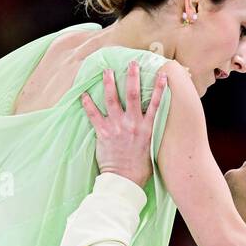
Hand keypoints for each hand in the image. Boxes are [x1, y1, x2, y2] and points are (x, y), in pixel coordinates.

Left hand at [81, 59, 167, 189]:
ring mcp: (117, 127)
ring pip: (112, 99)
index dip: (159, 88)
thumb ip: (149, 135)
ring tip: (106, 71)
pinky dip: (88, 104)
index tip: (162, 74)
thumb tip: (150, 128)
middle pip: (132, 94)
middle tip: (131, 63)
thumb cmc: (139, 169)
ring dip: (109, 83)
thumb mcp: (150, 149)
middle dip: (132, 77)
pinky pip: (94, 115)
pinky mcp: (103, 133)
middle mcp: (132, 124)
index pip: (156, 103)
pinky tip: (83, 94)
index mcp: (147, 128)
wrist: (124, 181)